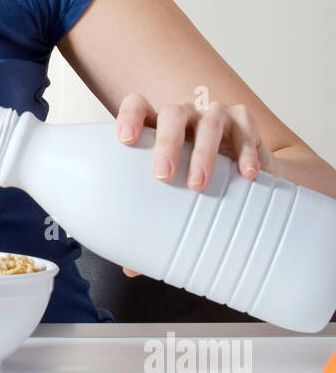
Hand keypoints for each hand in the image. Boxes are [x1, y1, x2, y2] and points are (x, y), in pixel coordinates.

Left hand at [114, 93, 280, 277]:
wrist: (246, 174)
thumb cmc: (196, 181)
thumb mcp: (172, 198)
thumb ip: (152, 223)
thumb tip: (132, 267)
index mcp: (157, 127)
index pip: (138, 106)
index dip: (130, 117)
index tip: (125, 140)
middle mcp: (185, 117)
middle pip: (172, 115)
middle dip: (166, 143)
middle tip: (162, 176)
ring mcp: (216, 116)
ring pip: (209, 123)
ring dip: (203, 153)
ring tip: (199, 184)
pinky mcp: (246, 123)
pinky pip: (246, 131)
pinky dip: (247, 152)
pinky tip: (247, 175)